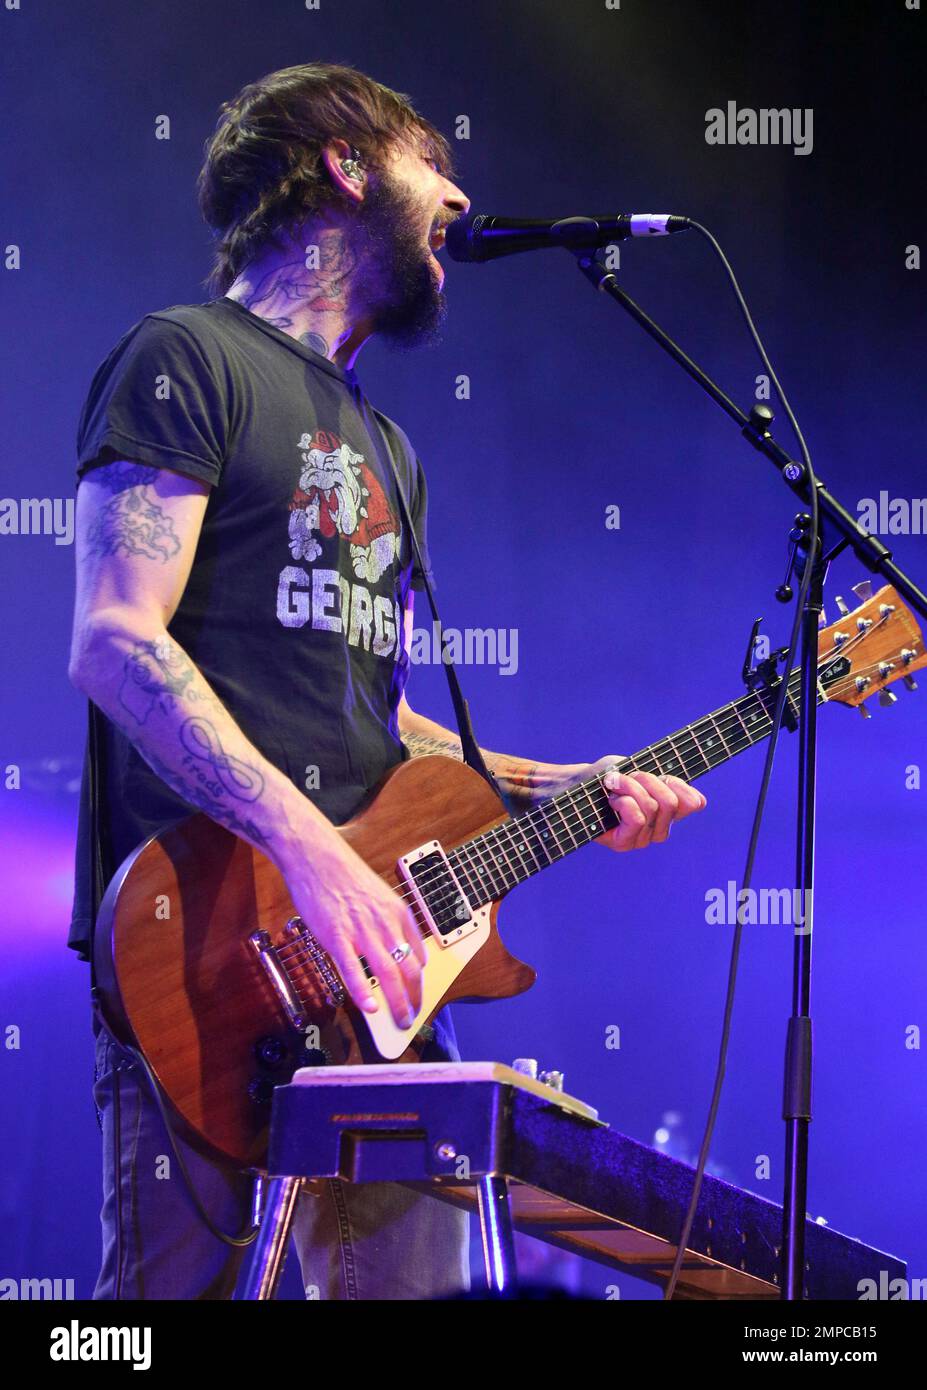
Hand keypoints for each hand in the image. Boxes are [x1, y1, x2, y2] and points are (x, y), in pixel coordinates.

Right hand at [279, 837, 426, 1029]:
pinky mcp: (336, 936)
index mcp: (398, 912)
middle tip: (412, 1016)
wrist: (316, 856)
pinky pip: (352, 970)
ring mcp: (361, 931)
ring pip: (388, 974)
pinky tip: (369, 1008)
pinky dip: (363, 992)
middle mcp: (385, 923)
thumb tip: (394, 949)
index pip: (419, 954)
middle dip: (414, 998)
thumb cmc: (344, 875)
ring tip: (399, 1019)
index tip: (417, 994)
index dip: (420, 980)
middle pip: (409, 969)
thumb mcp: (378, 895)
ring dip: (397, 1002)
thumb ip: (388, 922)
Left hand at [587, 754, 706, 851]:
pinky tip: (610, 801)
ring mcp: (642, 839)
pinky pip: (638, 818)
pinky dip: (624, 801)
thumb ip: (664, 781)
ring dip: (629, 787)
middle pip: (672, 802)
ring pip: (653, 807)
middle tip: (624, 776)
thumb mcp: (634, 768)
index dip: (677, 783)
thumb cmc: (602, 776)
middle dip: (646, 780)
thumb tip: (698, 804)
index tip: (653, 773)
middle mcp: (659, 828)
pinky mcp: (624, 844)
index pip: (695, 803)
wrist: (570, 786)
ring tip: (612, 786)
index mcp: (667, 811)